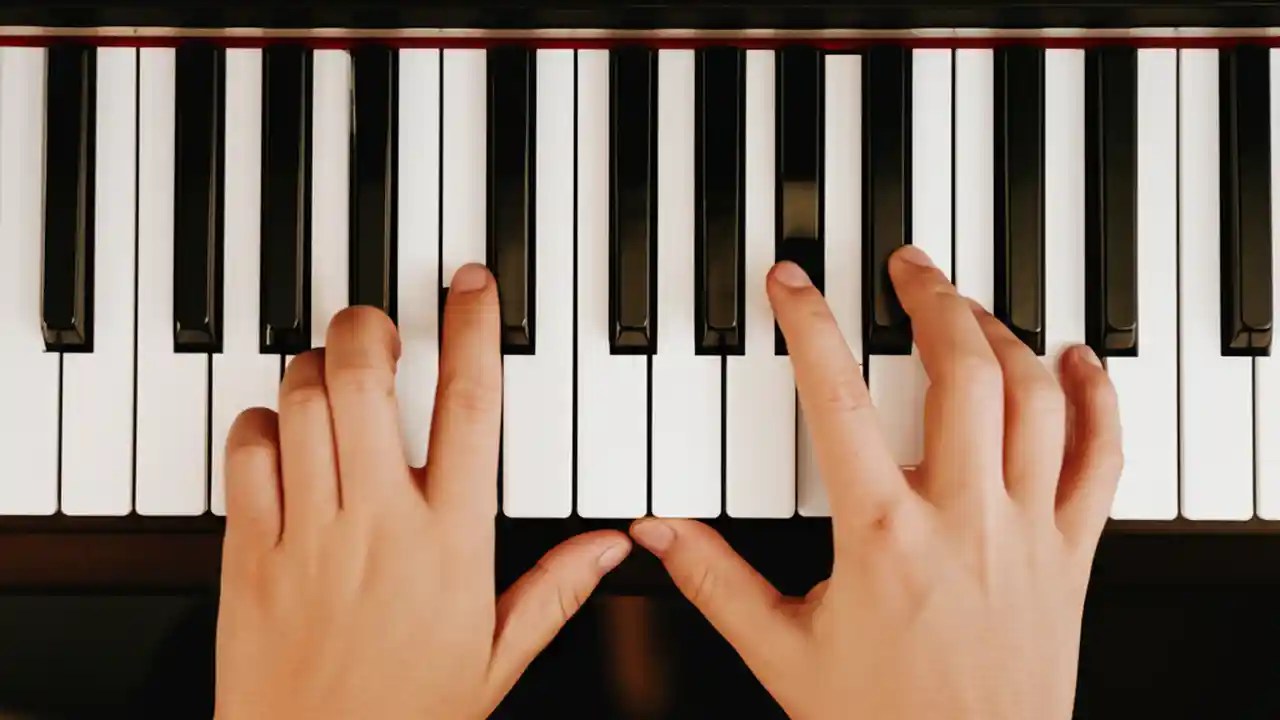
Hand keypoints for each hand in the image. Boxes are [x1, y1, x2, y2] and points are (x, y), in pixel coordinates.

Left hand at [215, 265, 630, 718]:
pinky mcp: (249, 551)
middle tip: (382, 323)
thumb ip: (556, 591)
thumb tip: (612, 547)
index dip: (475, 329)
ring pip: (303, 402)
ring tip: (336, 374)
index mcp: (450, 543)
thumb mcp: (498, 659)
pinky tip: (281, 431)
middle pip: (366, 378)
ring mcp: (307, 533)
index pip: (470, 407)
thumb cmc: (405, 719)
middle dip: (371, 326)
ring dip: (317, 367)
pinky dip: (260, 422)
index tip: (473, 284)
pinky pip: (245, 454)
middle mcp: (378, 523)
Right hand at [630, 247, 1121, 719]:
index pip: (838, 398)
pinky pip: (1104, 459)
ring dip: (1004, 334)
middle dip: (932, 299)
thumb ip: (716, 582)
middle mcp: (963, 518)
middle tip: (907, 267)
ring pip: (1034, 398)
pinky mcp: (1073, 554)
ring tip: (969, 308)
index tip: (792, 282)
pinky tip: (1079, 362)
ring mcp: (1027, 531)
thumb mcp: (782, 654)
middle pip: (962, 370)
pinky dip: (1098, 399)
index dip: (809, 324)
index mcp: (882, 536)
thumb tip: (660, 531)